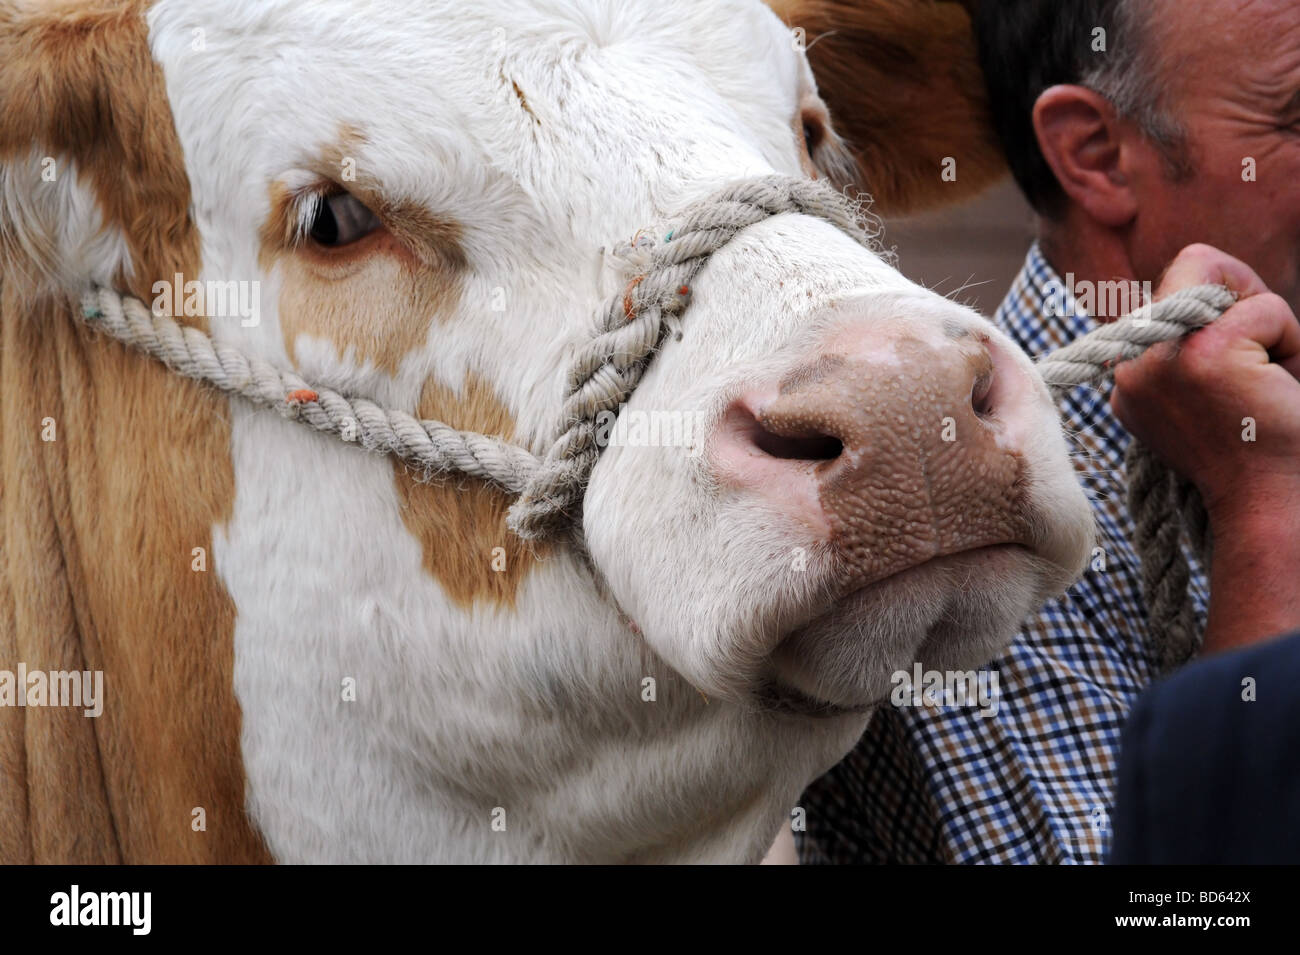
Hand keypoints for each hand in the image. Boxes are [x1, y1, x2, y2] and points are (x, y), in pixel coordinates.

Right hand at [1111, 244, 1299, 651]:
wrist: (1275, 510)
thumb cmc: (1266, 456)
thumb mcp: (1216, 386)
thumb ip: (1201, 337)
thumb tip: (1202, 267)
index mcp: (1133, 382)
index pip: (1172, 288)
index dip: (1223, 302)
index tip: (1245, 364)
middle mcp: (1131, 370)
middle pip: (1192, 265)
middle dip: (1246, 301)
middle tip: (1262, 372)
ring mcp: (1159, 361)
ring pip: (1221, 276)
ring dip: (1267, 324)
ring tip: (1268, 386)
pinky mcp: (1201, 357)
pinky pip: (1262, 309)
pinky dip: (1287, 339)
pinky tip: (1277, 390)